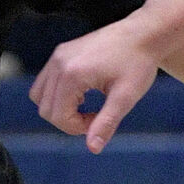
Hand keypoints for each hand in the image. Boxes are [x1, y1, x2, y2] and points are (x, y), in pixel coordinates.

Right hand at [30, 20, 159, 153]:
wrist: (143, 34)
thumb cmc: (138, 65)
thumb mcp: (125, 98)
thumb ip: (106, 123)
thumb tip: (93, 148)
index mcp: (72, 74)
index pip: (57, 116)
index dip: (77, 128)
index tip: (99, 122)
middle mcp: (58, 63)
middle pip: (45, 108)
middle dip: (67, 120)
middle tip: (95, 117)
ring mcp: (57, 56)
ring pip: (40, 95)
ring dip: (60, 108)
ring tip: (87, 106)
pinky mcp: (61, 52)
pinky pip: (46, 81)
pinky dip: (59, 94)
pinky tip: (84, 94)